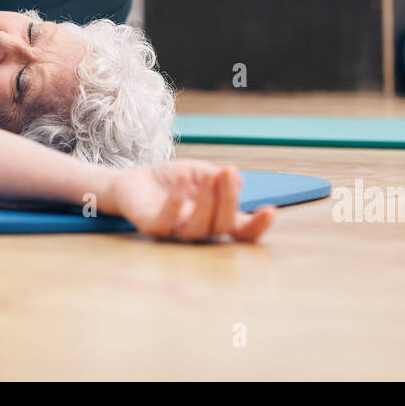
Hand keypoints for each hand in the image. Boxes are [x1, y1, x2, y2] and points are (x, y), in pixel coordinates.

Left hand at [108, 161, 275, 242]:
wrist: (134, 180)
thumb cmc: (171, 180)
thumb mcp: (198, 171)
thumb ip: (216, 178)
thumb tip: (238, 182)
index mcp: (216, 219)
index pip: (242, 231)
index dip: (258, 226)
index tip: (270, 211)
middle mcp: (200, 231)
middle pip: (222, 227)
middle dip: (228, 199)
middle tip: (228, 173)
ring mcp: (176, 233)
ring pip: (198, 229)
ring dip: (206, 200)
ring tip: (208, 175)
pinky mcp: (152, 229)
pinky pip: (165, 224)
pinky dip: (175, 204)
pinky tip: (182, 184)